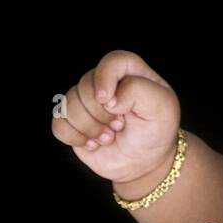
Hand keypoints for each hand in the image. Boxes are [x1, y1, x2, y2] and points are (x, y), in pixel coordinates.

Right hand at [51, 50, 181, 185]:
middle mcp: (106, 83)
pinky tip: (92, 144)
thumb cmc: (156, 131)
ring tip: (109, 138)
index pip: (113, 61)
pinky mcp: (73, 121)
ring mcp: (87, 101)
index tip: (108, 101)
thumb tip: (108, 99)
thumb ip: (140, 91)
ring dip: (89, 127)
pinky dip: (74, 137)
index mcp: (131, 73)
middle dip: (101, 113)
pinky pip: (58, 123)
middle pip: (85, 85)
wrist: (145, 161)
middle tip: (119, 126)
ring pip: (68, 104)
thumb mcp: (163, 109)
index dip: (105, 77)